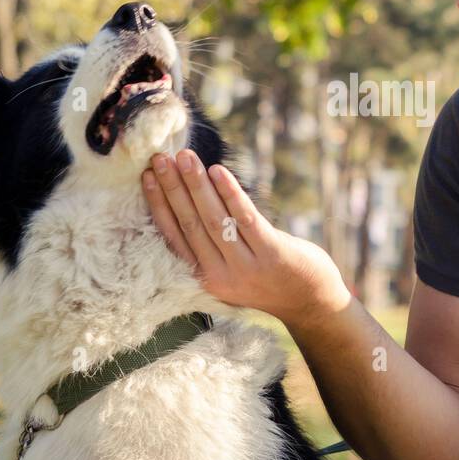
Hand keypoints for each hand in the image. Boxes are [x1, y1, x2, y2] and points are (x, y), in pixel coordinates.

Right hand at [141, 150, 351, 326]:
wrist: (311, 302)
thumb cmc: (267, 276)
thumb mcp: (231, 268)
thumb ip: (210, 243)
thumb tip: (188, 196)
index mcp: (204, 278)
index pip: (174, 236)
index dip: (159, 204)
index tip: (147, 176)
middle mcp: (221, 275)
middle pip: (190, 224)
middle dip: (173, 188)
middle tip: (160, 158)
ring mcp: (247, 267)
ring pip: (214, 220)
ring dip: (197, 185)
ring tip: (185, 157)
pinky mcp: (272, 255)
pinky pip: (246, 219)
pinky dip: (231, 194)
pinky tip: (219, 171)